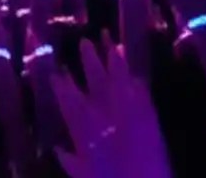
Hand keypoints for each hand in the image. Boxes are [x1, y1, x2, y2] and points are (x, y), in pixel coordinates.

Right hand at [52, 38, 169, 177]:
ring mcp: (130, 113)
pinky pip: (142, 95)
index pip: (70, 100)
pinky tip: (136, 75)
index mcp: (86, 128)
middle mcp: (106, 114)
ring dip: (116, 62)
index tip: (56, 72)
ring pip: (120, 81)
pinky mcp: (149, 118)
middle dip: (89, 61)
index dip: (62, 86)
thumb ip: (70, 161)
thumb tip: (58, 150)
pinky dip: (137, 84)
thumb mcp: (83, 175)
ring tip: (113, 44)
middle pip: (96, 82)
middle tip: (85, 42)